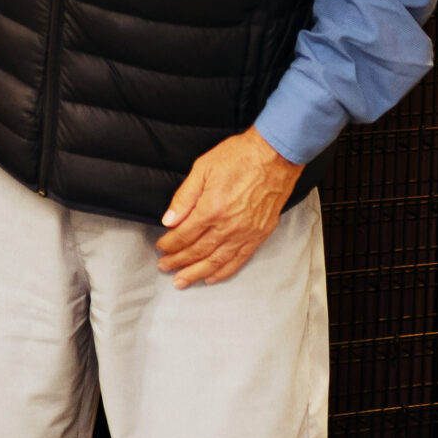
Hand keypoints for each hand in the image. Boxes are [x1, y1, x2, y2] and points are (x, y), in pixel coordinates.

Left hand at [156, 128, 301, 288]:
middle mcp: (228, 226)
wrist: (275, 156)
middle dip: (178, 261)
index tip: (161, 247)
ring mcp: (245, 233)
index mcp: (211, 209)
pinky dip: (224, 271)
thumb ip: (184, 197)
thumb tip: (169, 220)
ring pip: (216, 261)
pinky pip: (239, 260)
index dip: (170, 244)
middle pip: (197, 251)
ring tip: (182, 281)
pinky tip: (212, 277)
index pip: (184, 235)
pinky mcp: (259, 235)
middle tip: (165, 267)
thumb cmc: (240, 157)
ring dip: (197, 273)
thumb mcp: (203, 168)